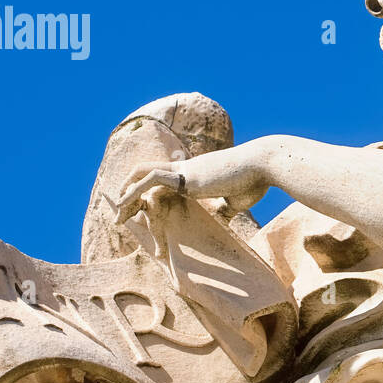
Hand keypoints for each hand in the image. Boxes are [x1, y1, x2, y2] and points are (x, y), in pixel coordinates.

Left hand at [114, 148, 268, 227]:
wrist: (264, 164)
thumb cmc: (255, 181)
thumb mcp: (237, 199)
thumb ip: (225, 207)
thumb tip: (222, 218)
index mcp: (196, 174)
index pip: (164, 179)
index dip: (148, 192)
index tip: (139, 210)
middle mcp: (186, 169)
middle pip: (146, 172)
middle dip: (129, 191)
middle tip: (122, 213)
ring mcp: (185, 170)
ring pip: (142, 173)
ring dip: (126, 194)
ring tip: (118, 215)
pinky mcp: (186, 175)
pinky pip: (150, 178)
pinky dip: (134, 190)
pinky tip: (125, 204)